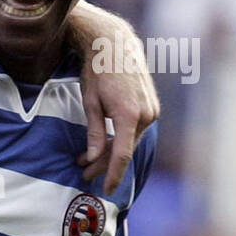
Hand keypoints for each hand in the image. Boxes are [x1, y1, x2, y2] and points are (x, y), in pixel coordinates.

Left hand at [71, 7, 159, 194]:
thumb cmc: (98, 71)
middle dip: (104, 165)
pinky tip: (103, 147)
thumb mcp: (89, 102)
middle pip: (125, 150)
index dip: (113, 174)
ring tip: (87, 162)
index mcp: (129, 115)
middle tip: (84, 175)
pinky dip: (120, 140)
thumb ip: (94, 132)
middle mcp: (146, 115)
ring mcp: (152, 111)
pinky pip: (134, 132)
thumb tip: (94, 158)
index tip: (105, 190)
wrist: (115, 45)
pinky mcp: (151, 108)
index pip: (122, 154)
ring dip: (110, 153)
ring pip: (130, 142)